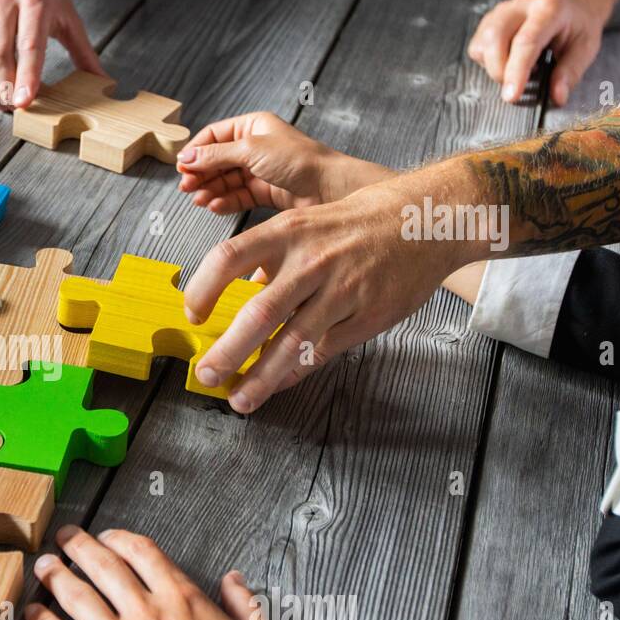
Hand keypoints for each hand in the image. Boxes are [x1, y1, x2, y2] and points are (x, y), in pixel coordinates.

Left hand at [26, 527, 294, 619]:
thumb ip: (245, 604)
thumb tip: (235, 581)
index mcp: (183, 600)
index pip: (142, 553)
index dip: (119, 538)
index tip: (108, 536)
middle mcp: (146, 613)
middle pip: (103, 566)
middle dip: (79, 546)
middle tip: (66, 537)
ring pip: (77, 596)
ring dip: (56, 576)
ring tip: (43, 566)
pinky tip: (32, 613)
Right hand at [176, 112, 394, 214]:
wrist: (329, 188)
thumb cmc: (300, 160)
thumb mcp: (251, 150)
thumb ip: (216, 155)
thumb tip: (187, 157)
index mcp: (253, 127)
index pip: (214, 136)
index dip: (196, 152)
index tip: (181, 167)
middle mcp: (255, 147)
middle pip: (217, 160)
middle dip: (200, 174)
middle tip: (186, 187)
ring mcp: (260, 170)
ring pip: (225, 180)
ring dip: (210, 190)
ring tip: (199, 200)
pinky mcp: (265, 192)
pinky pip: (237, 196)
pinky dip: (224, 202)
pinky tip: (215, 206)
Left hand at [183, 164, 481, 412]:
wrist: (425, 220)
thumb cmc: (358, 224)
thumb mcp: (306, 223)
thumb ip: (271, 257)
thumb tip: (237, 293)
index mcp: (289, 231)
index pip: (229, 258)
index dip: (203, 290)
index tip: (193, 315)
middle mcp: (312, 261)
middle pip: (258, 314)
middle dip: (228, 352)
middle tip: (206, 373)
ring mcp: (341, 291)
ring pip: (293, 342)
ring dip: (261, 377)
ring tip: (240, 399)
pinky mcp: (367, 316)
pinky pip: (323, 352)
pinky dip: (296, 372)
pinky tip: (278, 384)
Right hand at [467, 0, 611, 105]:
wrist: (576, 1)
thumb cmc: (580, 24)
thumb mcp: (585, 48)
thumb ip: (570, 73)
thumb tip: (557, 97)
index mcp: (549, 9)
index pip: (525, 42)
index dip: (516, 72)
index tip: (512, 96)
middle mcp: (521, 6)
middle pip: (494, 39)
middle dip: (500, 71)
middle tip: (519, 84)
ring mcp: (502, 11)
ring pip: (482, 44)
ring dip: (494, 66)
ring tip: (518, 67)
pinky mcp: (490, 20)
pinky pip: (477, 47)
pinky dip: (487, 61)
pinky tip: (508, 59)